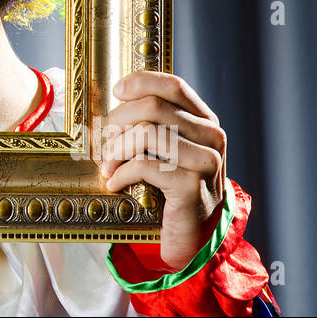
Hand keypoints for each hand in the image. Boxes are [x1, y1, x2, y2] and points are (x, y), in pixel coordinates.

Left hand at [92, 72, 227, 270]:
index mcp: (205, 122)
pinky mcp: (191, 187)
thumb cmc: (173, 187)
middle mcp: (211, 137)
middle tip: (105, 140)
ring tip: (107, 164)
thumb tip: (117, 99)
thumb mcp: (169, 150)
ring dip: (116, 148)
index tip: (117, 91)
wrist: (194, 235)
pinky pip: (144, 166)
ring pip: (147, 132)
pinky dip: (121, 173)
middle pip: (153, 107)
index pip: (173, 85)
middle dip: (119, 120)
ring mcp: (205, 162)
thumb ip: (155, 124)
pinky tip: (115, 182)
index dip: (141, 82)